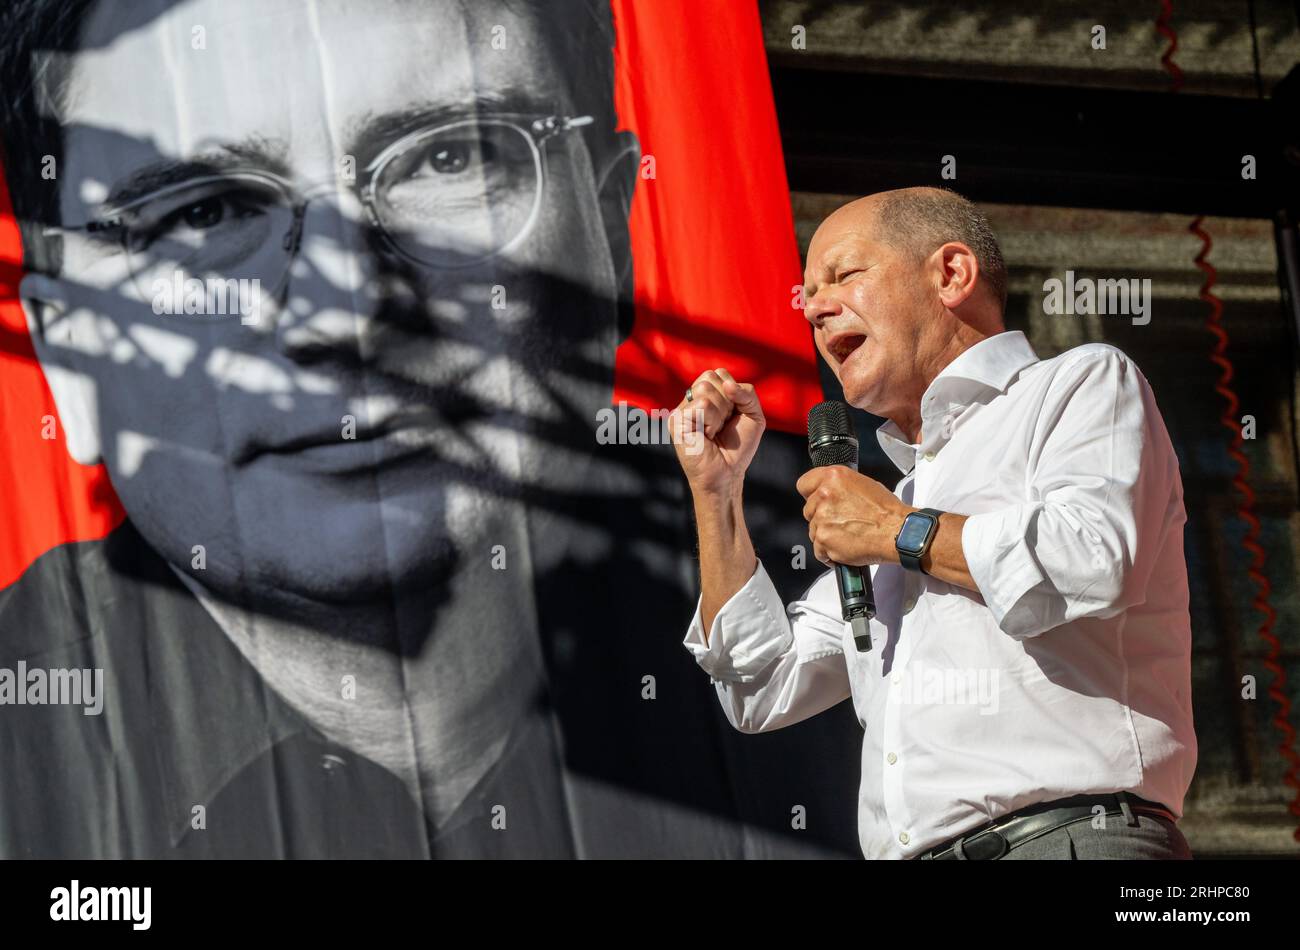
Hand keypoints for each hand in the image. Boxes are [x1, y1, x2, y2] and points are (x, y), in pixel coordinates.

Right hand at [668, 368, 765, 496]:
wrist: (728, 474)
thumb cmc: (738, 448)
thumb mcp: (753, 414)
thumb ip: (747, 393)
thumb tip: (727, 383)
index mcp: (705, 395)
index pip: (719, 373)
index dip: (732, 393)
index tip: (731, 416)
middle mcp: (690, 399)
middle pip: (711, 376)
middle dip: (727, 402)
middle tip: (722, 424)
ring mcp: (680, 409)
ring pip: (705, 389)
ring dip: (719, 414)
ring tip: (713, 431)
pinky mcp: (675, 420)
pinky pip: (702, 405)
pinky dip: (712, 421)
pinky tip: (706, 436)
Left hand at [796, 466, 910, 565]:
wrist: (897, 533)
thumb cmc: (886, 511)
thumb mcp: (863, 484)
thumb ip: (840, 486)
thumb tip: (829, 492)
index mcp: (833, 477)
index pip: (804, 484)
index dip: (811, 495)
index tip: (816, 501)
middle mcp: (824, 495)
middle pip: (809, 510)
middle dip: (822, 518)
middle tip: (843, 522)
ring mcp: (822, 518)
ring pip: (813, 531)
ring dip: (827, 536)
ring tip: (849, 535)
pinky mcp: (823, 539)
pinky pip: (819, 550)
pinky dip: (830, 553)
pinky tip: (846, 547)